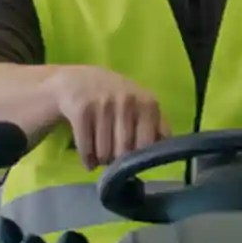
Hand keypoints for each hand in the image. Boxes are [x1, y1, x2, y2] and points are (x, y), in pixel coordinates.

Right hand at [50, 66, 170, 168]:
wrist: (76, 80)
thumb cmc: (115, 97)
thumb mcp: (141, 104)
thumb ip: (157, 126)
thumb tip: (165, 152)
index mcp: (148, 103)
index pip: (148, 145)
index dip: (139, 159)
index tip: (132, 159)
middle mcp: (127, 101)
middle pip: (124, 152)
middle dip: (118, 162)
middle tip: (113, 158)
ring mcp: (104, 105)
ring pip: (104, 154)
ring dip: (101, 161)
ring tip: (101, 154)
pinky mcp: (81, 110)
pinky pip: (86, 149)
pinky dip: (87, 160)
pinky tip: (88, 158)